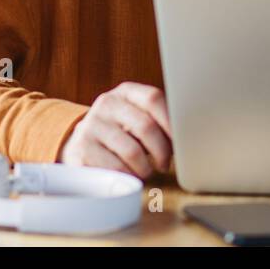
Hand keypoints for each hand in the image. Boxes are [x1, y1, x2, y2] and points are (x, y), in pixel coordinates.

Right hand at [58, 82, 172, 178]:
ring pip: (132, 152)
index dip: (171, 121)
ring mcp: (92, 125)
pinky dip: (128, 176)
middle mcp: (107, 104)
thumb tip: (186, 135)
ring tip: (146, 170)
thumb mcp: (137, 116)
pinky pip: (116, 168)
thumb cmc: (122, 132)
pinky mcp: (82, 149)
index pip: (153, 98)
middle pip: (145, 126)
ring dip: (146, 168)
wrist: (82, 143)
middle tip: (165, 163)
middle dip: (162, 151)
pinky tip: (129, 175)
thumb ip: (159, 119)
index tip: (181, 140)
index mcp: (126, 92)